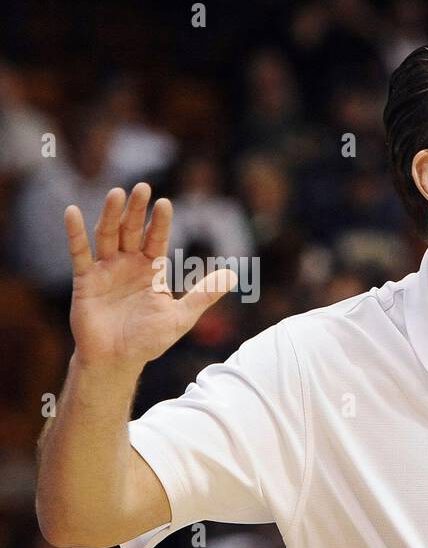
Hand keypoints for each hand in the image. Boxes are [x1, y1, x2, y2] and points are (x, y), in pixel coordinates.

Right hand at [65, 182, 236, 371]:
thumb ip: (204, 295)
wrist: (118, 360)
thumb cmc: (149, 339)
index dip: (160, 222)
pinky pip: (79, 253)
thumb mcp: (181, 316)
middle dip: (136, 210)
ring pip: (107, 236)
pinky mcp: (85, 280)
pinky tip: (73, 212)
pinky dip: (75, 233)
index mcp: (151, 270)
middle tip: (142, 187)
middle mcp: (128, 265)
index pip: (156, 239)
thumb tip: (233, 275)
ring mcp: (105, 270)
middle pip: (131, 231)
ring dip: (111, 215)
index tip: (165, 204)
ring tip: (116, 193)